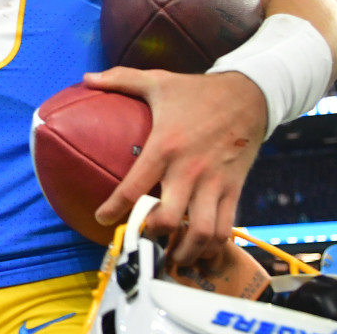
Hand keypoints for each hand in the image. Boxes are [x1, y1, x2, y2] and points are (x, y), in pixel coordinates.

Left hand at [84, 68, 266, 265]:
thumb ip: (120, 79)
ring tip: (171, 258)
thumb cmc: (198, 90)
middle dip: (151, 236)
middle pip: (168, 219)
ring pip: (201, 232)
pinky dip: (213, 246)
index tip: (102, 218)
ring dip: (185, 251)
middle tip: (141, 241)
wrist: (249, 94)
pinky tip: (201, 253)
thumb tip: (86, 79)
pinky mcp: (234, 189)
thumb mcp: (158, 81)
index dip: (114, 207)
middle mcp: (190, 170)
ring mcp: (214, 182)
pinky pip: (225, 227)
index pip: (134, 185)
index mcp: (165, 145)